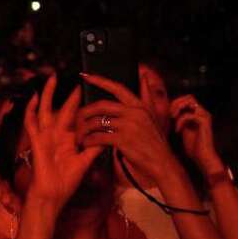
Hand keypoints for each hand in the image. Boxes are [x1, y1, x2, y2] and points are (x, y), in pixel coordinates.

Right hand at [23, 77, 101, 208]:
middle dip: (67, 94)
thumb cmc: (67, 181)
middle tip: (73, 78)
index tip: (90, 91)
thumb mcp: (86, 162)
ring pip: (45, 110)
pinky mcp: (37, 141)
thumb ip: (96, 148)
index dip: (82, 105)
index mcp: (69, 139)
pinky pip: (31, 123)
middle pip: (62, 109)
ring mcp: (46, 136)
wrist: (52, 193)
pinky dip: (31, 110)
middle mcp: (57, 134)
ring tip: (52, 78)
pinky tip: (34, 98)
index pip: (76, 117)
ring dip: (48, 94)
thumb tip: (109, 135)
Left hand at [78, 74, 183, 192]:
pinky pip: (98, 137)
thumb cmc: (154, 142)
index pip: (117, 88)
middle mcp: (135, 113)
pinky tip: (85, 145)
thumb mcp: (152, 117)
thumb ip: (146, 98)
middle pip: (100, 105)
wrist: (162, 163)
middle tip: (75, 120)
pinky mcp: (123, 139)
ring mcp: (129, 125)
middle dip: (84, 112)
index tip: (85, 75)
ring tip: (79, 137)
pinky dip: (88, 141)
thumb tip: (143, 77)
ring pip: (96, 122)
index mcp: (140, 106)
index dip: (100, 80)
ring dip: (83, 130)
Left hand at [169, 95, 223, 174]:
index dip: (175, 103)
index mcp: (198, 114)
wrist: (202, 157)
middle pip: (189, 97)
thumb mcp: (182, 128)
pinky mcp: (205, 122)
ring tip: (172, 118)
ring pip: (191, 101)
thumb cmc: (192, 145)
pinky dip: (180, 121)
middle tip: (170, 115)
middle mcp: (203, 113)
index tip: (168, 115)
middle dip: (176, 103)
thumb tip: (169, 110)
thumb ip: (179, 118)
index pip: (187, 99)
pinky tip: (177, 130)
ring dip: (178, 108)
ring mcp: (205, 116)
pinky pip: (189, 115)